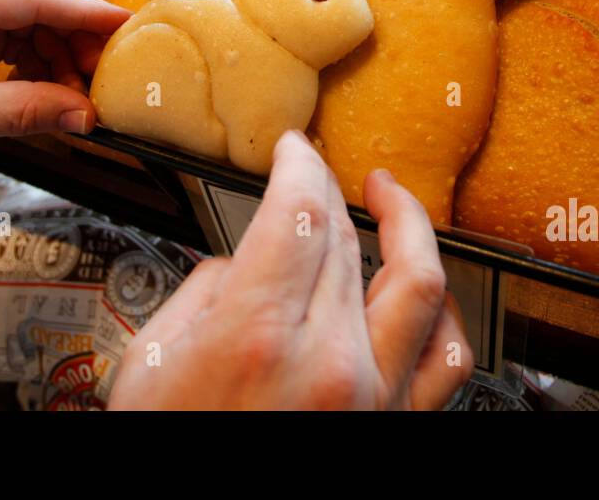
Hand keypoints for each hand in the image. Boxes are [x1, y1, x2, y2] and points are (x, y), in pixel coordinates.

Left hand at [0, 0, 128, 202]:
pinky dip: (25, 43)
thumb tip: (87, 115)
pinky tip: (36, 78)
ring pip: (24, 4)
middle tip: (100, 82)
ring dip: (52, 44)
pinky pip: (1, 12)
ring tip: (67, 92)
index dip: (94, 16)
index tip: (134, 28)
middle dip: (75, 37)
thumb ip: (28, 111)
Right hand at [108, 131, 472, 409]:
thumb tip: (247, 258)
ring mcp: (372, 399)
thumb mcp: (152, 364)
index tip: (295, 150)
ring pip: (420, 282)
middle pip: (347, 239)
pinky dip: (442, 310)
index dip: (301, 164)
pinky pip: (447, 359)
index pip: (301, 210)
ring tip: (392, 202)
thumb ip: (207, 292)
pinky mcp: (395, 427)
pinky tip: (426, 289)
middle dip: (328, 192)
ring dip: (409, 227)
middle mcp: (328, 364)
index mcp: (258, 337)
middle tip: (315, 176)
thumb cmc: (169, 448)